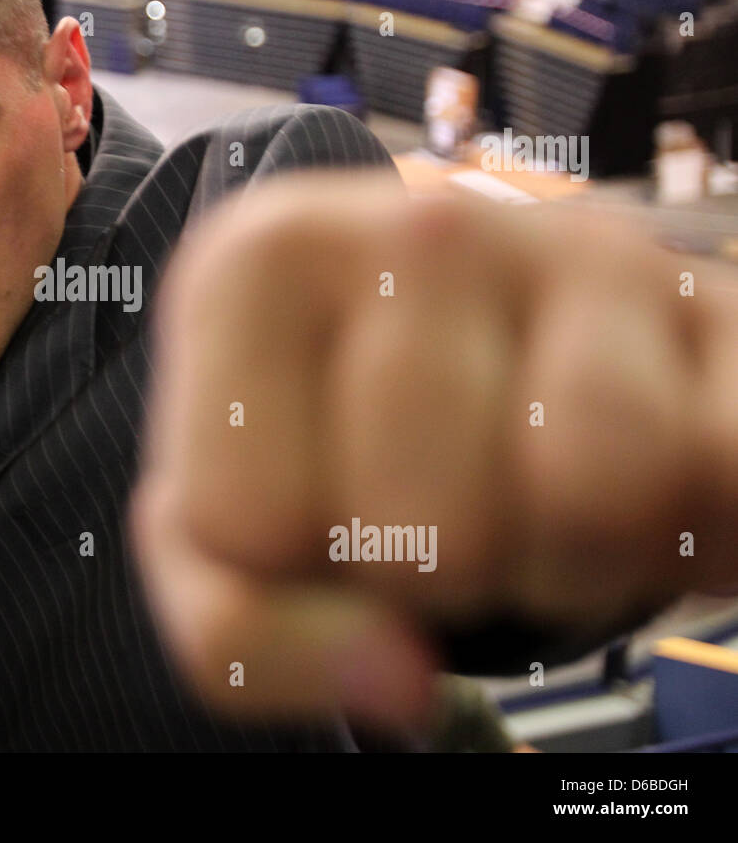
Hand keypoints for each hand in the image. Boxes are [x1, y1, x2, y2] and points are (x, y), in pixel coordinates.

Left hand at [129, 174, 737, 730]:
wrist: (455, 333)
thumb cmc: (321, 428)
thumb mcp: (220, 530)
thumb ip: (236, 627)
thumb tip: (392, 680)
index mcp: (262, 263)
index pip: (253, 523)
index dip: (290, 564)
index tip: (311, 501)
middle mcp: (419, 227)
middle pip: (424, 533)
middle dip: (433, 578)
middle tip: (433, 512)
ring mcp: (577, 246)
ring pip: (590, 495)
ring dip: (566, 562)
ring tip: (528, 503)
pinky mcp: (705, 298)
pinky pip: (720, 475)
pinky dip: (681, 535)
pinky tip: (628, 484)